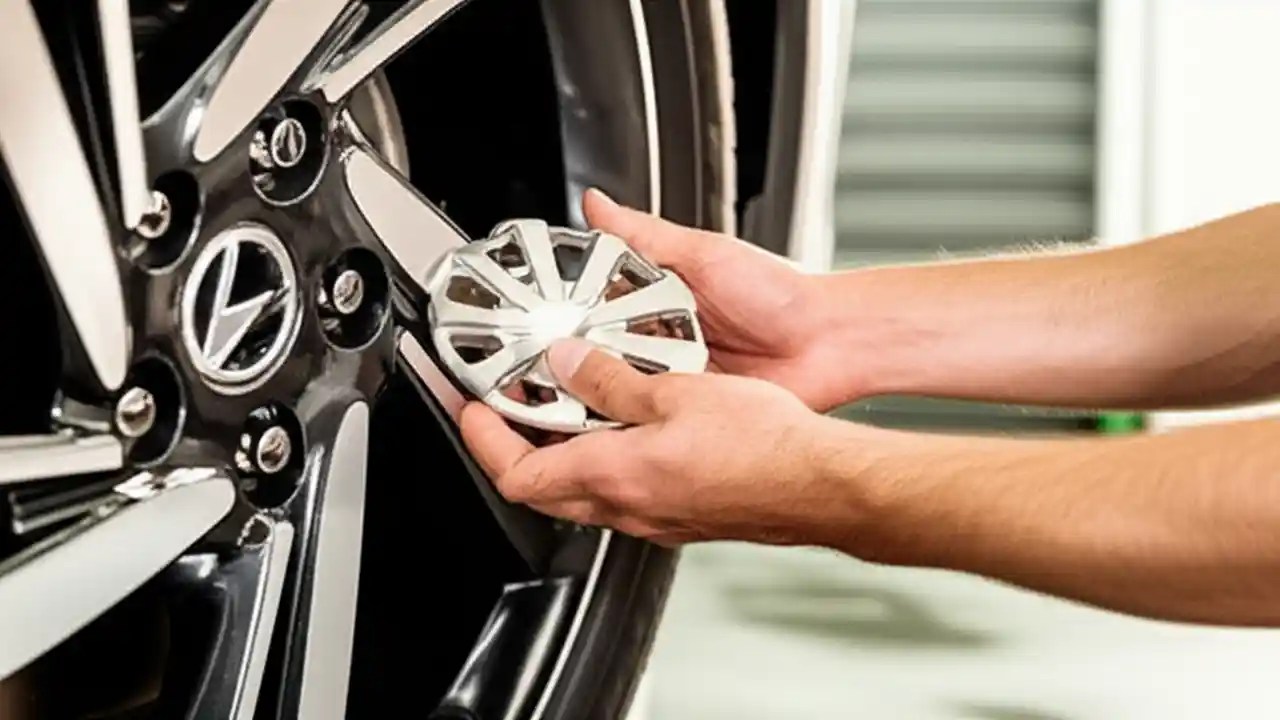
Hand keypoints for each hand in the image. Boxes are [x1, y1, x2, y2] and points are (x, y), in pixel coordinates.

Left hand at [459, 338, 836, 546]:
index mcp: (613, 473)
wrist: (818, 485)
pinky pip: (623, 493)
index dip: (483, 439)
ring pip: (583, 492)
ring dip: (562, 453)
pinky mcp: (681, 516)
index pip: (517, 473)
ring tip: (565, 407)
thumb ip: (611, 378)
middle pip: (542, 489)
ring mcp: (654, 518)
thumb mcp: (675, 391)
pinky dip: (605, 461)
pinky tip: (628, 428)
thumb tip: (568, 363)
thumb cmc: (762, 447)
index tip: (471, 409)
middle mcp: (627, 506)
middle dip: (515, 448)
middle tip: (507, 407)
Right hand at [584, 190, 854, 410]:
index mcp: (659, 292)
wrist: (831, 343)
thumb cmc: (783, 295)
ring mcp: (676, 373)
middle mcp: (662, 334)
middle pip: (600, 346)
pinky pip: (654, 410)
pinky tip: (628, 405)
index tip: (548, 312)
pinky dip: (641, 409)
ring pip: (621, 381)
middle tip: (569, 350)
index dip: (571, 308)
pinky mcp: (692, 407)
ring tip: (597, 376)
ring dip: (611, 382)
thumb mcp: (705, 253)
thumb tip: (596, 203)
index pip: (595, 300)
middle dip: (585, 351)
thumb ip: (644, 235)